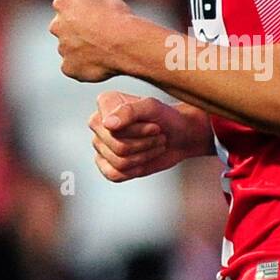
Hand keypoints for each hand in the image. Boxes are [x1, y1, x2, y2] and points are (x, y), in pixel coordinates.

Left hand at [49, 0, 131, 81]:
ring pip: (68, 49)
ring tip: (104, 49)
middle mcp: (57, 25)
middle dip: (75, 31)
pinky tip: (100, 62)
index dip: (81, 13)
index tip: (96, 17)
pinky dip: (82, 66)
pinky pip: (72, 67)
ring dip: (79, 49)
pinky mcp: (68, 68)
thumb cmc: (118, 17)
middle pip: (62, 28)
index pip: (64, 7)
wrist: (126, 44)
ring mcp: (62, 48)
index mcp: (63, 3)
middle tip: (98, 35)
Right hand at [89, 90, 213, 181]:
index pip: (113, 128)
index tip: (154, 124)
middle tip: (157, 135)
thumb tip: (107, 124)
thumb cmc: (167, 118)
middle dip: (145, 144)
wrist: (180, 135)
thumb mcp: (152, 107)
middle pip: (116, 146)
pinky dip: (136, 169)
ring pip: (118, 162)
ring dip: (144, 155)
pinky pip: (114, 175)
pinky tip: (144, 157)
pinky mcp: (107, 163)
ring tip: (154, 144)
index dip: (138, 131)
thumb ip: (129, 111)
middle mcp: (99, 124)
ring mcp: (101, 144)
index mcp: (106, 103)